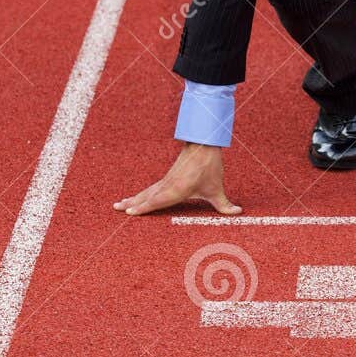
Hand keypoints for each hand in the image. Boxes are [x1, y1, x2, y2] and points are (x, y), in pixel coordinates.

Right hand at [113, 144, 241, 217]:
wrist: (203, 143)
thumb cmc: (209, 166)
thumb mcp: (217, 188)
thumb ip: (225, 204)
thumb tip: (238, 212)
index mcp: (177, 189)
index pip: (158, 200)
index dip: (144, 206)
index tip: (130, 212)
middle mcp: (168, 184)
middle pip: (147, 196)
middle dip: (132, 203)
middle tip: (117, 209)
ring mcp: (166, 180)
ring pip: (147, 191)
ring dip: (133, 198)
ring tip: (119, 205)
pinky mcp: (167, 177)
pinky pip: (151, 187)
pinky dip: (141, 193)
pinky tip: (135, 197)